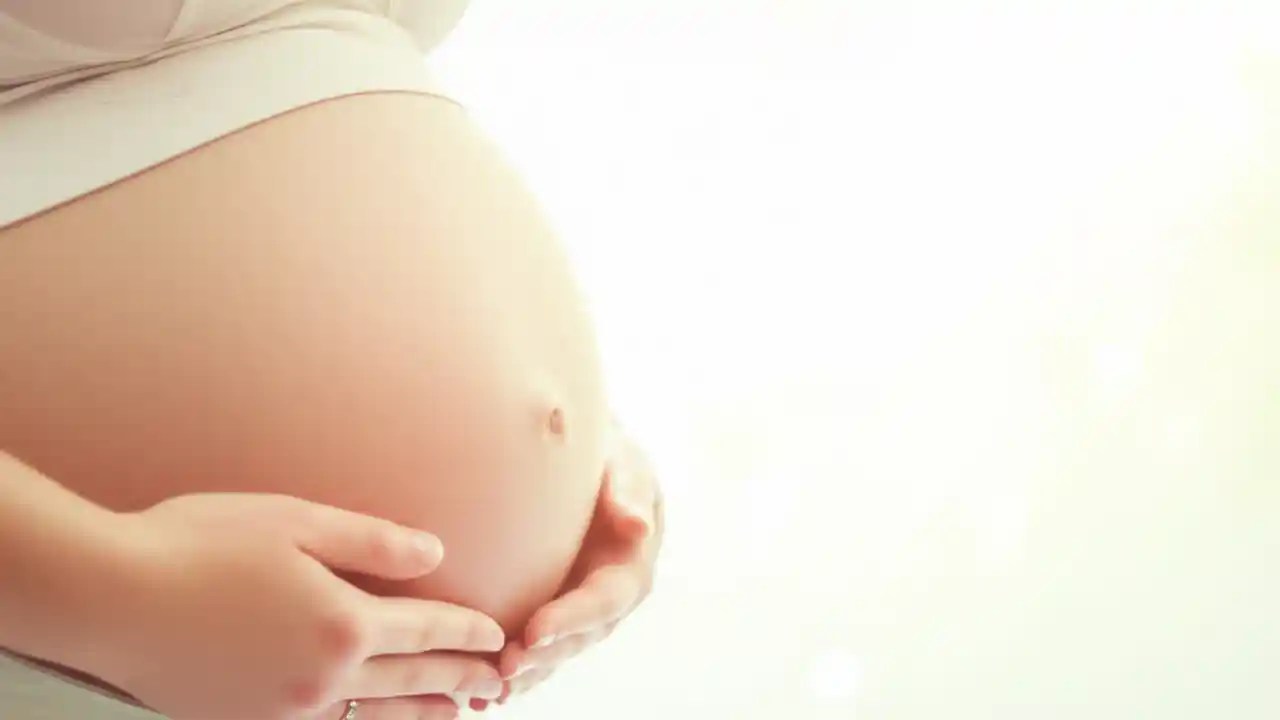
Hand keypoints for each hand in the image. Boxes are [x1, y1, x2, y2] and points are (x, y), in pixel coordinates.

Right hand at [94, 493, 505, 719]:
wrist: (111, 600)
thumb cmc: (200, 544)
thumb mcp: (296, 523)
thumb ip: (373, 543)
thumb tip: (435, 552)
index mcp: (343, 621)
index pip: (427, 630)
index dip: (467, 632)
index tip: (497, 635)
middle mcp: (324, 676)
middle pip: (411, 680)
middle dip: (459, 679)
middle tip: (497, 683)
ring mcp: (287, 707)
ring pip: (374, 716)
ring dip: (420, 713)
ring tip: (453, 714)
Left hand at [481, 429, 663, 708]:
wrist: (582, 458)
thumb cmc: (605, 456)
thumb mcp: (623, 462)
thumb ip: (628, 490)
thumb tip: (638, 526)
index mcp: (630, 568)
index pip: (604, 601)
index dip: (571, 619)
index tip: (535, 631)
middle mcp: (606, 599)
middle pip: (576, 638)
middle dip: (542, 657)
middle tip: (502, 670)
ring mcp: (577, 610)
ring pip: (552, 652)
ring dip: (523, 673)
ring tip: (484, 689)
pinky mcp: (550, 611)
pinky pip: (531, 647)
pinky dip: (508, 671)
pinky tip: (472, 694)